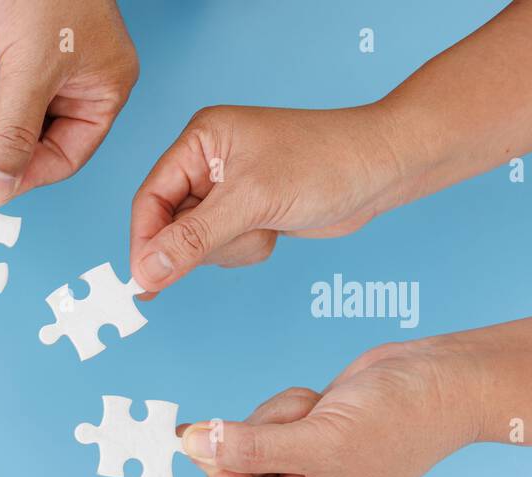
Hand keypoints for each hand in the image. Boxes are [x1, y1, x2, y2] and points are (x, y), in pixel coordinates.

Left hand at [0, 0, 137, 204]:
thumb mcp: (27, 70)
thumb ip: (11, 134)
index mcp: (104, 87)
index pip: (67, 155)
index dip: (28, 174)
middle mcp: (81, 82)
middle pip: (37, 142)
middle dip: (6, 134)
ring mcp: (48, 71)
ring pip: (13, 122)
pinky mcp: (18, 57)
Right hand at [130, 105, 405, 295]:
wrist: (385, 167)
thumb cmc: (327, 163)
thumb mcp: (252, 202)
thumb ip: (194, 239)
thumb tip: (147, 271)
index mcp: (200, 140)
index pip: (150, 199)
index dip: (146, 242)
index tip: (147, 281)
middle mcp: (207, 162)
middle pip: (169, 225)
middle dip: (202, 244)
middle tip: (242, 237)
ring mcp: (227, 188)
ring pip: (196, 243)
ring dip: (230, 248)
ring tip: (266, 228)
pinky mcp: (246, 211)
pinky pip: (223, 247)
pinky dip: (246, 250)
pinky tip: (275, 232)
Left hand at [179, 337, 482, 476]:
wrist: (441, 375)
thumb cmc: (398, 417)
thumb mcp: (319, 438)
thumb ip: (251, 445)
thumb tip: (192, 445)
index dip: (221, 471)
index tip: (206, 436)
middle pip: (240, 470)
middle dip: (258, 435)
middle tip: (292, 415)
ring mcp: (306, 463)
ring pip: (249, 438)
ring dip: (277, 415)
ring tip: (320, 407)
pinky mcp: (306, 431)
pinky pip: (267, 418)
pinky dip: (287, 404)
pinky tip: (323, 400)